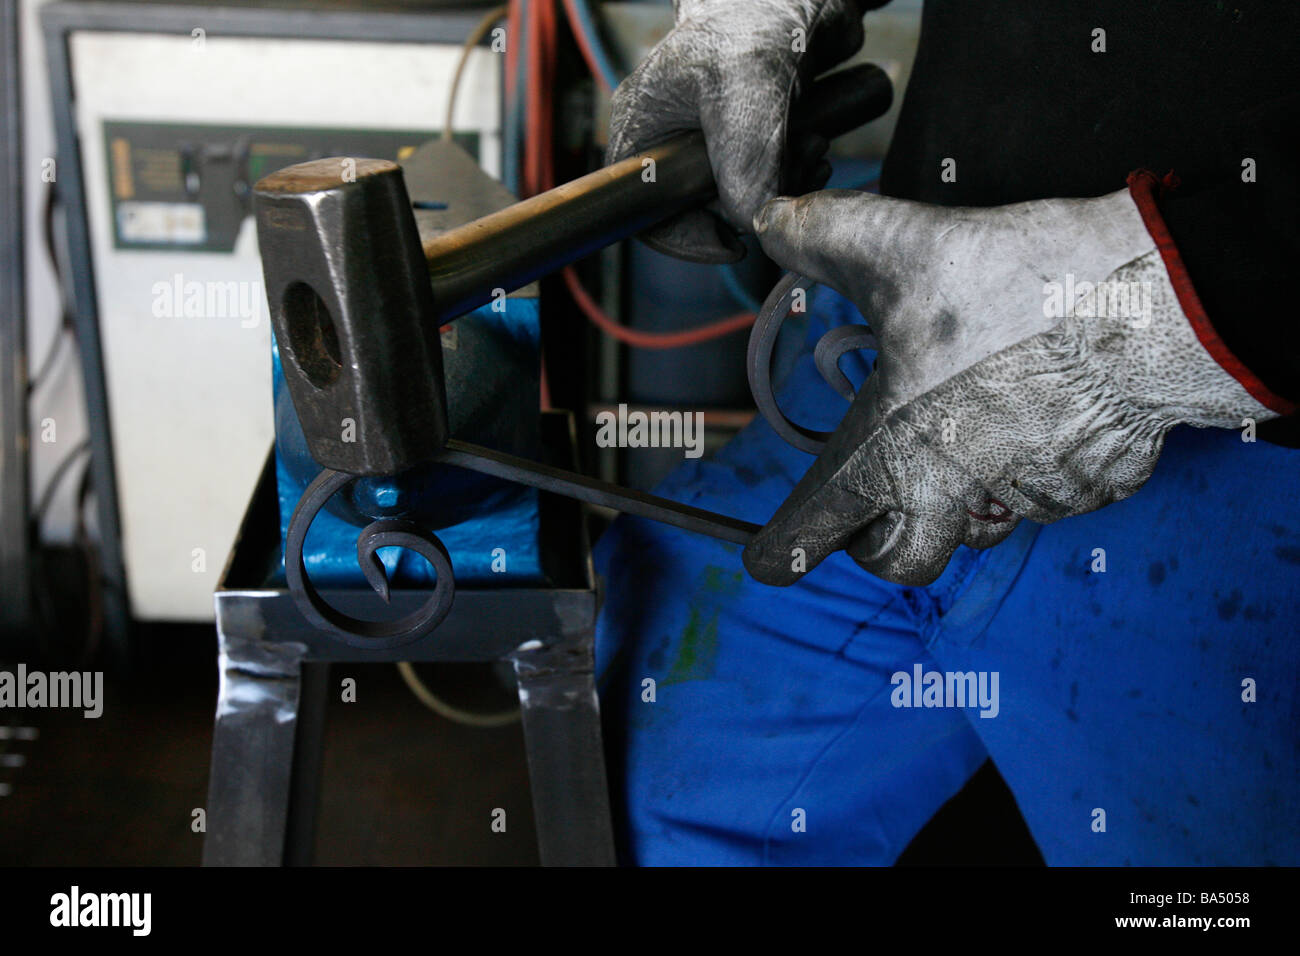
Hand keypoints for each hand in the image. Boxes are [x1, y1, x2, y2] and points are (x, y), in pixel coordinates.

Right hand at [606, 0, 872, 262]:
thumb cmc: (751, 18)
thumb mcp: (744, 95)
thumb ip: (745, 165)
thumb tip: (752, 222)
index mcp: (641, 130)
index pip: (641, 213)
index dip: (682, 237)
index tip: (732, 242)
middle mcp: (671, 142)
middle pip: (699, 211)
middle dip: (747, 204)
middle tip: (786, 177)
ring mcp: (713, 142)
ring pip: (742, 198)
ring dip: (782, 185)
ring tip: (809, 147)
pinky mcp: (751, 139)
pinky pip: (770, 180)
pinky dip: (796, 171)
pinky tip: (815, 143)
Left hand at [741, 187, 1275, 585]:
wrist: (1152, 304)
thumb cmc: (1023, 288)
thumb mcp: (903, 248)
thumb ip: (824, 239)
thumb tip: (771, 220)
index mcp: (893, 452)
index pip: (812, 534)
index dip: (779, 552)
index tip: (768, 562)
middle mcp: (953, 494)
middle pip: (896, 560)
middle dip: (878, 540)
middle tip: (878, 495)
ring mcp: (1027, 501)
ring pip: (972, 533)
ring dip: (956, 502)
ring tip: (966, 432)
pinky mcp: (1087, 490)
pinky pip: (1042, 501)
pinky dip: (1026, 473)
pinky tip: (1036, 414)